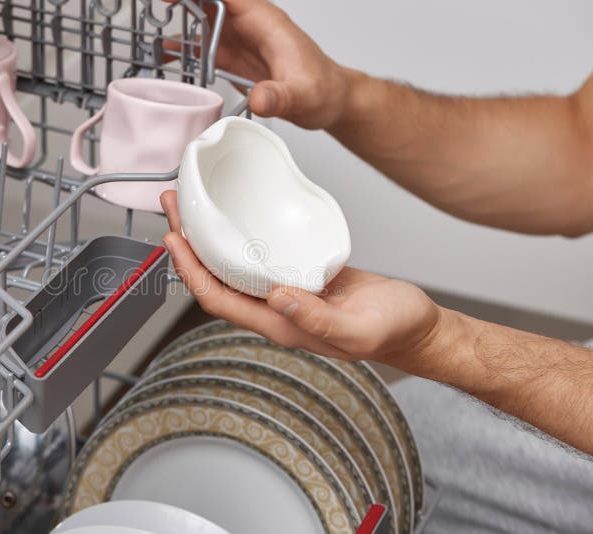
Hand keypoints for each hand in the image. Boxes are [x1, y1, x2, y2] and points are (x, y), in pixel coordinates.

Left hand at [160, 190, 442, 364]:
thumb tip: (276, 297)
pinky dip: (242, 236)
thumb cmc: (395, 331)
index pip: (219, 299)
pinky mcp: (302, 275)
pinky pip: (261, 256)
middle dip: (191, 246)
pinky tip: (239, 217)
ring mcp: (287, 292)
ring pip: (235, 265)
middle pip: (218, 279)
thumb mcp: (359, 328)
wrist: (418, 326)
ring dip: (212, 239)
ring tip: (196, 207)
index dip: (191, 272)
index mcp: (281, 324)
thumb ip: (317, 318)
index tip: (174, 240)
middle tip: (176, 207)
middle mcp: (276, 309)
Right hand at [165, 0, 353, 128]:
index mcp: (262, 19)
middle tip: (151, 7)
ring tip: (146, 28)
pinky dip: (180, 44)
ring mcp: (237, 38)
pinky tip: (162, 52)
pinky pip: (201, 41)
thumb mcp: (302, 96)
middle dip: (179, 0)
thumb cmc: (322, 89)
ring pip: (199, 16)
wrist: (328, 101)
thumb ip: (280, 97)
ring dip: (175, 17)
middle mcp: (246, 23)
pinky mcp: (232, 55)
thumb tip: (259, 98)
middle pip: (206, 0)